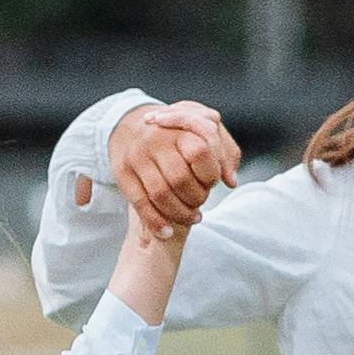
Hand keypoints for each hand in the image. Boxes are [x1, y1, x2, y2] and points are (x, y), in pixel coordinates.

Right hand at [112, 101, 241, 235]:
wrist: (129, 122)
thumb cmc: (177, 131)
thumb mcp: (204, 128)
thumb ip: (225, 151)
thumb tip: (231, 181)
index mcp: (180, 127)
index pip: (201, 152)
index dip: (211, 173)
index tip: (212, 181)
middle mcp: (156, 141)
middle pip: (180, 179)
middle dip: (197, 197)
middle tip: (201, 201)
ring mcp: (137, 157)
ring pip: (160, 194)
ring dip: (180, 213)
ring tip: (192, 217)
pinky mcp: (123, 173)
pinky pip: (140, 203)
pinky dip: (155, 222)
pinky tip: (167, 232)